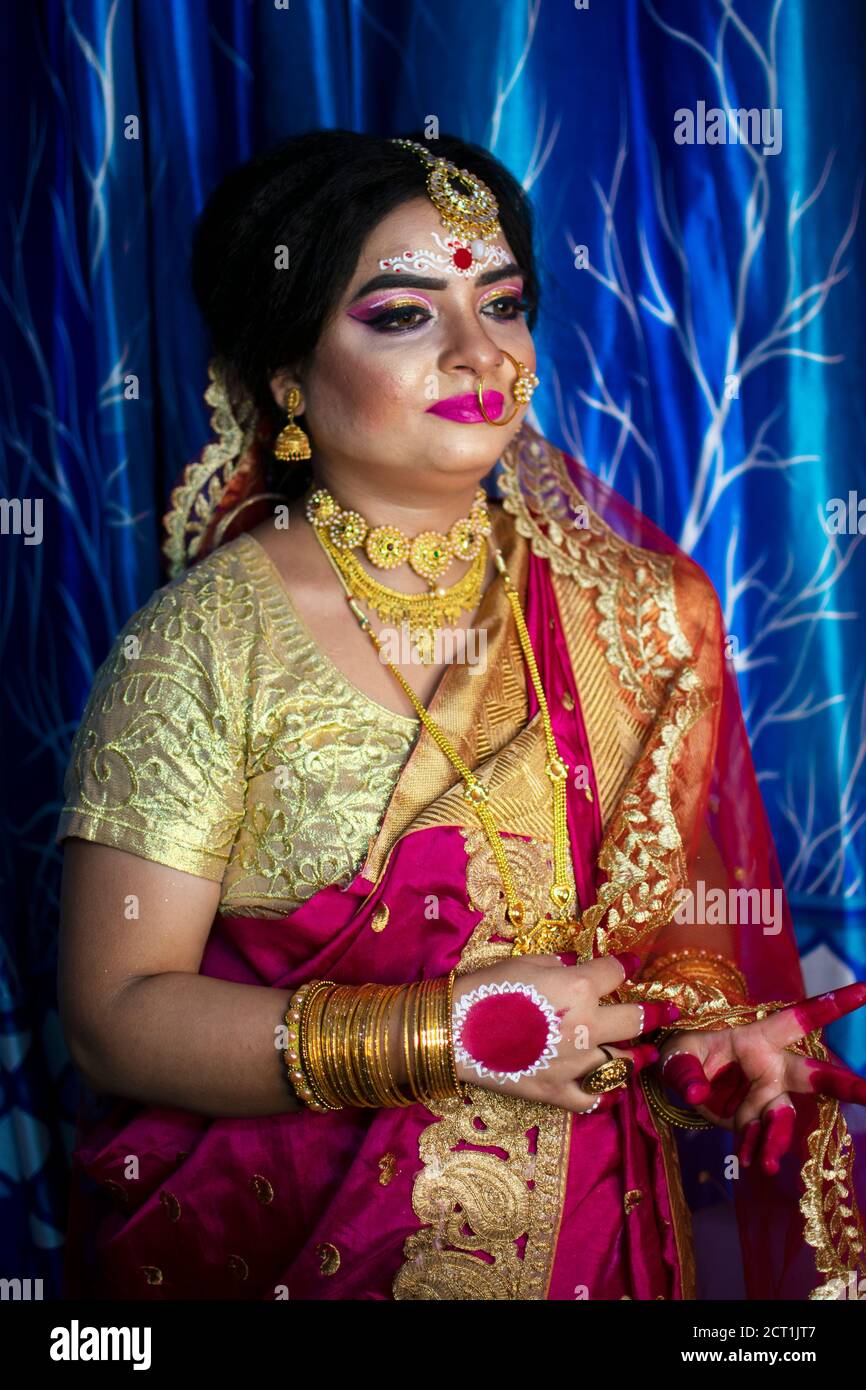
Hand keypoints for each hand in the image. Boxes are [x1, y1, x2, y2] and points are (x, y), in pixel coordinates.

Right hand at [452, 951, 679, 1114]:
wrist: (453, 1031)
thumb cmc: (484, 988)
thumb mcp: (523, 961)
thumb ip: (557, 964)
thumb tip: (573, 966)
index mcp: (579, 987)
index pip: (616, 972)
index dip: (627, 963)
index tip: (633, 961)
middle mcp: (587, 1025)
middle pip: (635, 1019)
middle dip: (656, 1012)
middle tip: (669, 1010)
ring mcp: (575, 1063)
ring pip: (622, 1063)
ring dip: (638, 1057)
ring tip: (648, 1054)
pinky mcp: (557, 1091)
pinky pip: (591, 1098)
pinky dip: (603, 1093)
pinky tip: (610, 1089)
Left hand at [657, 982, 865, 1172]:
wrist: (680, 1082)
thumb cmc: (684, 1053)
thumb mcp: (678, 1052)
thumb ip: (687, 1069)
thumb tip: (697, 1093)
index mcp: (758, 1037)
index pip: (798, 1019)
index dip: (831, 1005)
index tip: (864, 991)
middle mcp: (771, 1066)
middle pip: (812, 1076)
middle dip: (844, 1085)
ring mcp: (766, 1095)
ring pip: (783, 1117)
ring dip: (777, 1139)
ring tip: (766, 1163)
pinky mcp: (756, 1120)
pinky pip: (761, 1137)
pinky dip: (754, 1149)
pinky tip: (748, 1161)